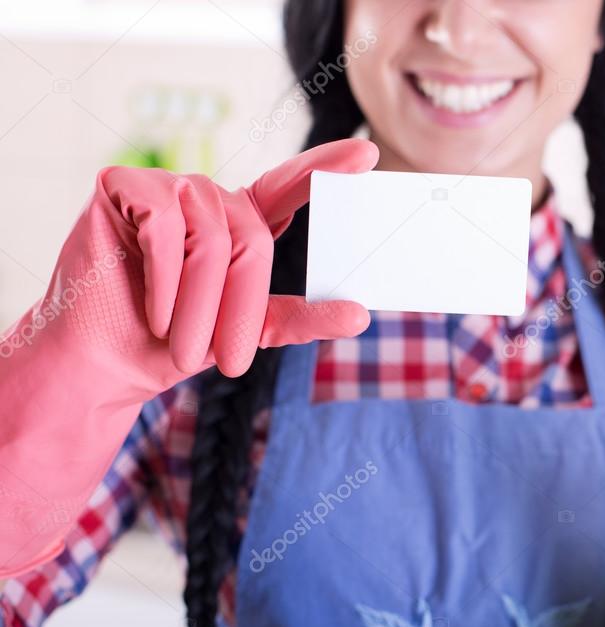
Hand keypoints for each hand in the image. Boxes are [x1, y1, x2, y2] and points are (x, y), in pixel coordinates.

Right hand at [0, 139, 377, 575]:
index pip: (289, 187)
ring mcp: (167, 187)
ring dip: (199, 306)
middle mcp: (209, 198)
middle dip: (240, 308)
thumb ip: (301, 318)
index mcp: (241, 223)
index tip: (368, 155)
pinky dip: (163, 279)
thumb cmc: (173, 344)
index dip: (327, 167)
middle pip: (251, 239)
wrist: (107, 364)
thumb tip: (360, 314)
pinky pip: (163, 227)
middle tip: (229, 361)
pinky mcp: (122, 185)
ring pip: (210, 238)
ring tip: (180, 345)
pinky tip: (153, 311)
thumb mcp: (249, 333)